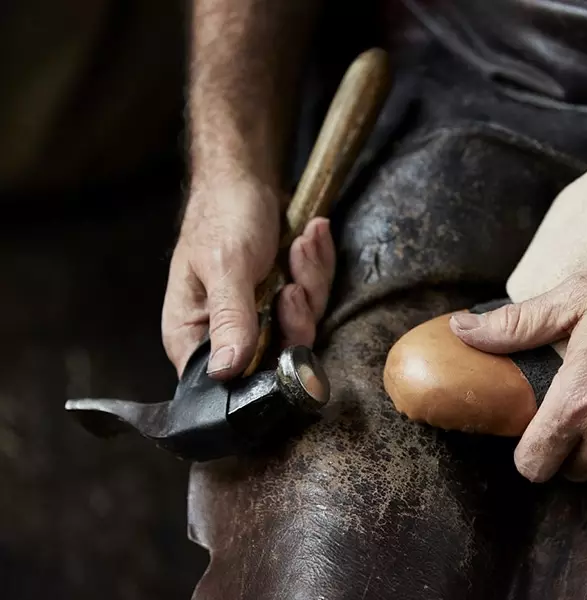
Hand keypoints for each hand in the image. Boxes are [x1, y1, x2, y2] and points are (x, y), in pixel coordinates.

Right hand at [162, 177, 335, 379]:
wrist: (246, 175)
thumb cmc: (223, 215)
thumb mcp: (225, 266)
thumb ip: (230, 318)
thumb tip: (225, 371)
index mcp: (193, 334)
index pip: (228, 383)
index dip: (264, 368)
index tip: (284, 326)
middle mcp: (226, 333)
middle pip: (278, 355)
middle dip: (296, 314)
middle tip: (292, 282)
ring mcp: (259, 316)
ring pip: (303, 325)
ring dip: (308, 281)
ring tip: (300, 244)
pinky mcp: (285, 299)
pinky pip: (314, 299)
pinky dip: (316, 267)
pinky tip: (310, 236)